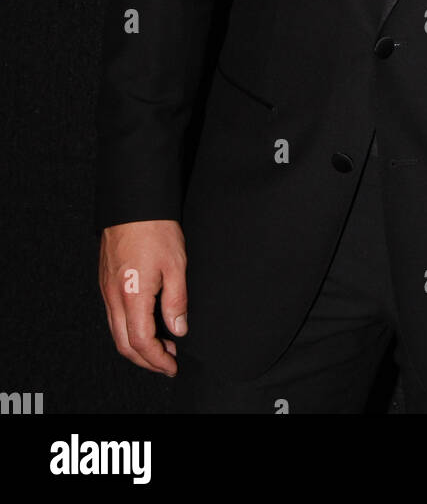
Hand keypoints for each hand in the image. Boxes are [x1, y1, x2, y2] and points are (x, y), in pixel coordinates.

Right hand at [98, 220, 187, 375]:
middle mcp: (113, 297)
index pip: (141, 342)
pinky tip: (146, 323)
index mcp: (132, 296)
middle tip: (168, 362)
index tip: (172, 365)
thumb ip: (176, 302)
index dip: (157, 360)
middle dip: (146, 360)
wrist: (133, 203)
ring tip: (162, 345)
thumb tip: (178, 330)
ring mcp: (106, 289)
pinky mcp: (105, 281)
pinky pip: (114, 316)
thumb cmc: (155, 229)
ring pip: (116, 332)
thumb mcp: (176, 265)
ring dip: (137, 346)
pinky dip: (129, 329)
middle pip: (124, 344)